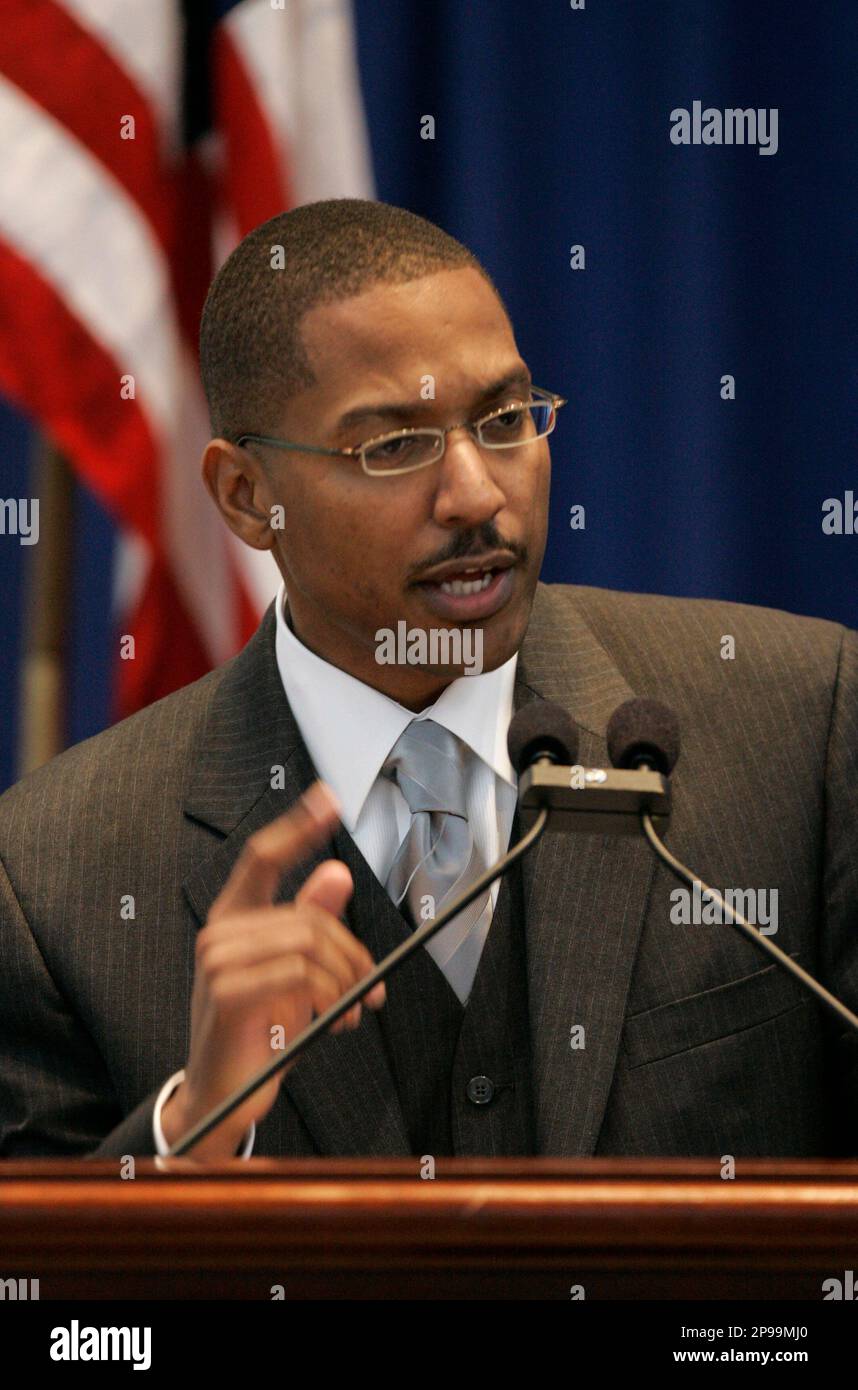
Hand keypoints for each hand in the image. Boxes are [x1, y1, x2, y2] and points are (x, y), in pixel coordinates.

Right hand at [161, 782, 385, 1158]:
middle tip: (372, 987)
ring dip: (347, 979)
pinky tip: (335, 1021)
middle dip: (353, 951)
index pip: (264, 857)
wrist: (222, 1095)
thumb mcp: (297, 976)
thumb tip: (337, 872)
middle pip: (309, 913)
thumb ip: (313, 922)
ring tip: (355, 1011)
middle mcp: (220, 932)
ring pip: (310, 942)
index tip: (328, 797)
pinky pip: (301, 975)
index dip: (297, 825)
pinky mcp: (227, 993)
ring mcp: (218, 960)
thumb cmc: (261, 1033)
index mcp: (235, 918)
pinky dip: (332, 997)